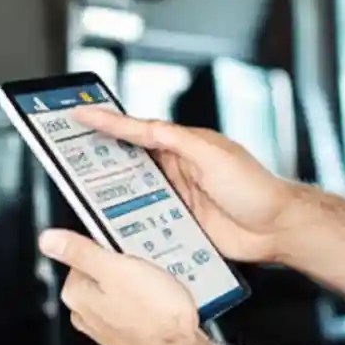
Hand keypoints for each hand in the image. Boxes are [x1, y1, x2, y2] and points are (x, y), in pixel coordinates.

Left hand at [38, 228, 212, 344]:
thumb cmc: (154, 318)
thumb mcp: (117, 270)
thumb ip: (80, 252)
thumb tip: (49, 238)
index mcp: (77, 293)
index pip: (82, 254)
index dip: (109, 244)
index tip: (127, 245)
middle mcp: (86, 313)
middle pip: (103, 272)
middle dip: (126, 263)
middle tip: (148, 262)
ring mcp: (108, 326)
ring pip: (123, 289)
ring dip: (142, 281)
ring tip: (160, 281)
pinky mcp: (130, 334)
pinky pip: (138, 305)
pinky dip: (151, 299)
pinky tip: (165, 299)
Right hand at [72, 106, 297, 263]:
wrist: (277, 228)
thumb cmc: (255, 187)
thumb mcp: (213, 156)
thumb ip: (177, 141)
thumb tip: (144, 127)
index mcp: (185, 145)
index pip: (139, 131)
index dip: (109, 124)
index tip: (80, 116)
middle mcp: (179, 169)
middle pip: (130, 162)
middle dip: (100, 159)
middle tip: (67, 156)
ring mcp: (178, 197)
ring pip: (133, 193)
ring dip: (111, 194)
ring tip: (79, 191)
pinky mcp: (180, 223)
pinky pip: (146, 220)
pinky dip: (128, 222)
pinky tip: (111, 226)